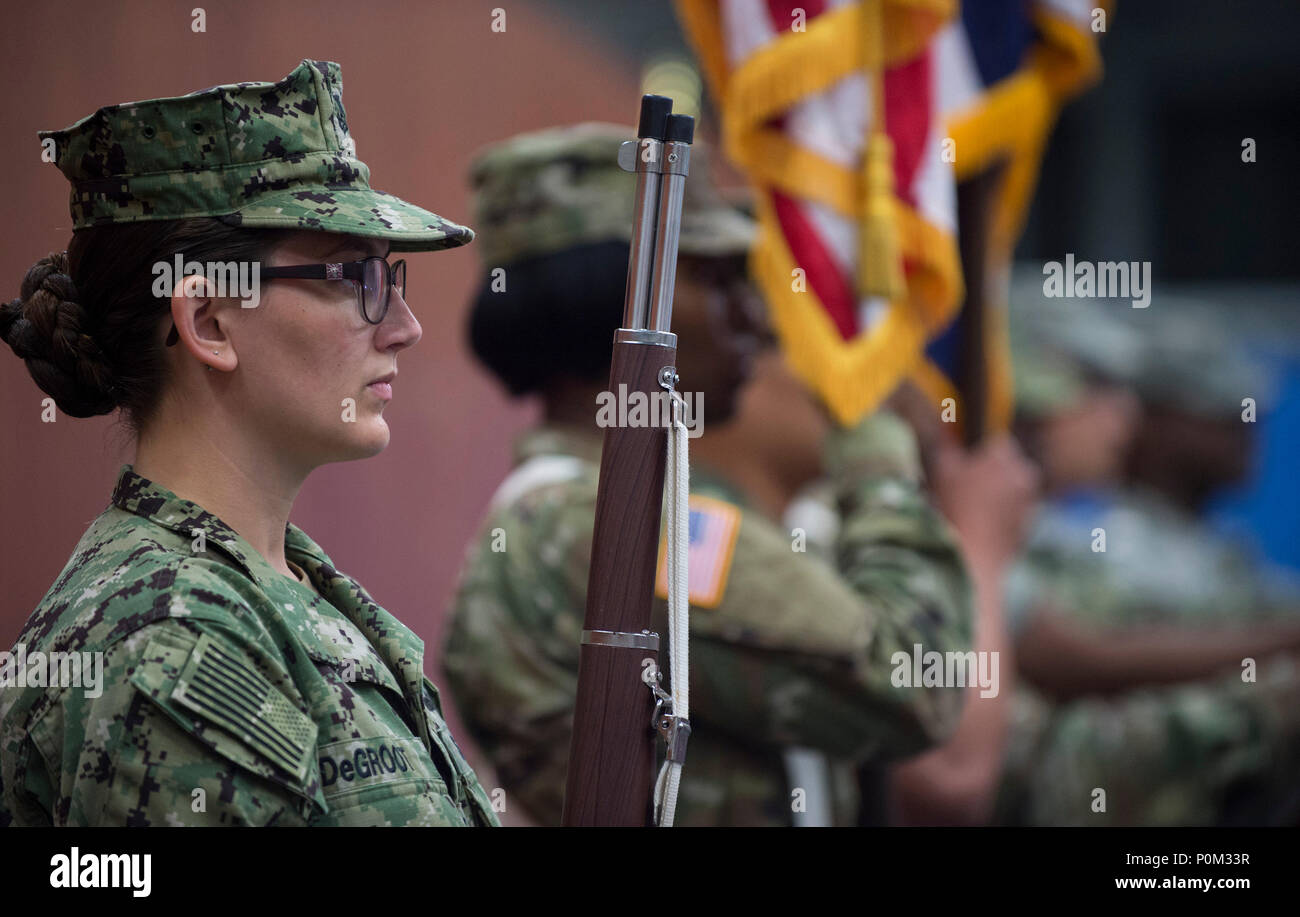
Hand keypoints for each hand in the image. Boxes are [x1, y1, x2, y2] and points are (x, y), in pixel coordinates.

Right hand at [930, 434, 1039, 570]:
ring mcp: (1030, 501)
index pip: (998, 442)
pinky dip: (1003, 516)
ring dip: (998, 495)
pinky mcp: (1030, 525)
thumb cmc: (955, 509)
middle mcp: (1024, 474)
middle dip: (992, 473)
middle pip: (1008, 465)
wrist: (974, 557)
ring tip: (973, 510)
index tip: (965, 465)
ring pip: (1013, 490)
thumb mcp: (941, 471)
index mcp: (1005, 456)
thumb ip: (944, 446)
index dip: (980, 452)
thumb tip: (944, 434)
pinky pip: (1016, 512)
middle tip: (967, 488)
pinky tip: (982, 527)